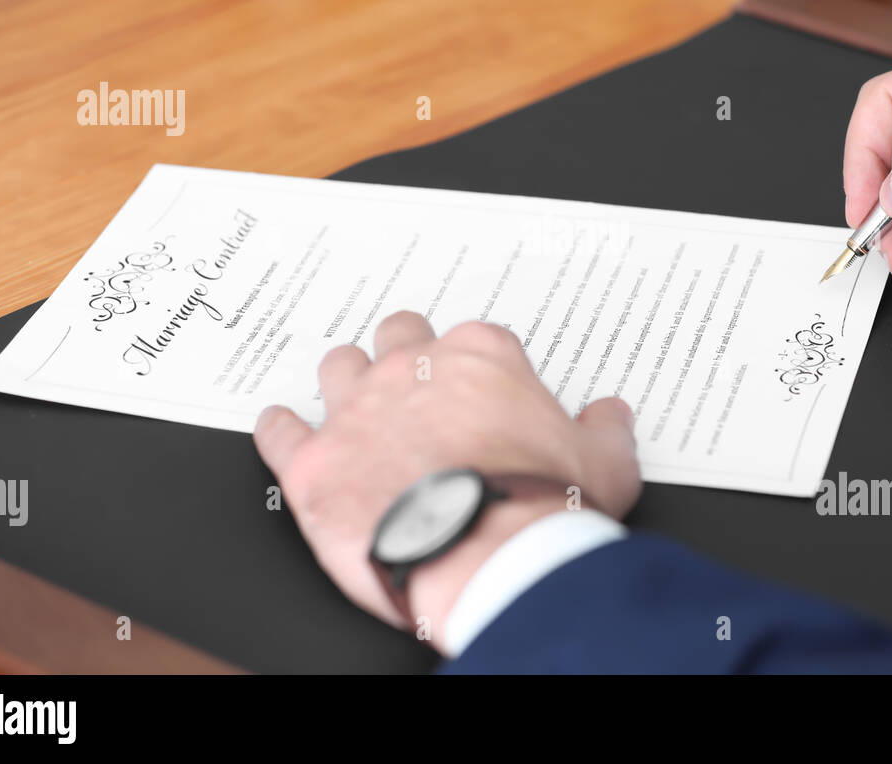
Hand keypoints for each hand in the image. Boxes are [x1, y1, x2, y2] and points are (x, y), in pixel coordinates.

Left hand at [252, 311, 640, 647]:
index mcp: (480, 358)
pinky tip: (284, 431)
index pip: (475, 338)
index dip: (478, 366)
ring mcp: (358, 411)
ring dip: (346, 381)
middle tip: (414, 381)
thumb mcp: (605, 463)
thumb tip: (611, 414)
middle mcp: (413, 370)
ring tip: (352, 401)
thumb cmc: (540, 508)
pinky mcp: (316, 462)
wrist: (485, 556)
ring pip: (339, 367)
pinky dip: (280, 430)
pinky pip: (280, 430)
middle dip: (406, 353)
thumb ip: (606, 429)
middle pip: (399, 335)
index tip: (482, 391)